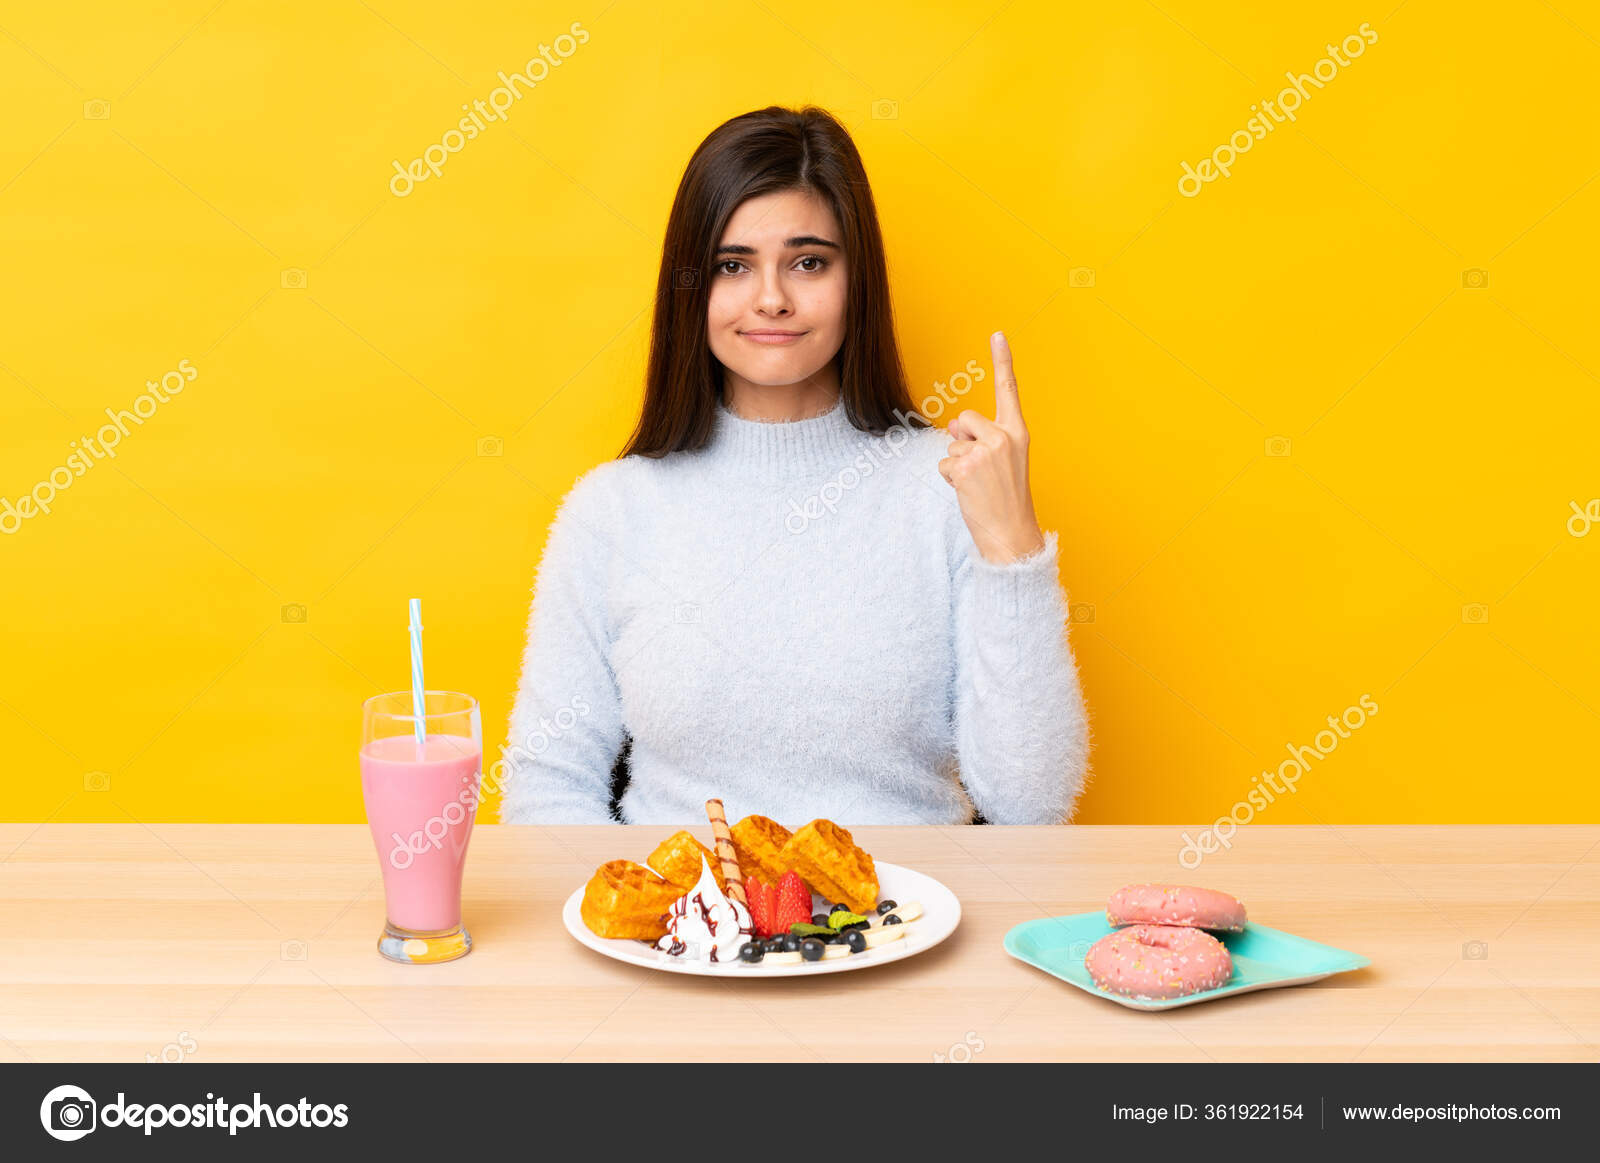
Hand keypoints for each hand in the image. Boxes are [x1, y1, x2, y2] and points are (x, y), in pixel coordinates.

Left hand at [938, 331, 1045, 563]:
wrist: (1012, 534)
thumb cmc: (1007, 500)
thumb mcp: (1002, 464)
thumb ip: (982, 439)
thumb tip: (954, 427)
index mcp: (1018, 433)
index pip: (1008, 391)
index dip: (1003, 361)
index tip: (997, 334)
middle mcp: (1004, 437)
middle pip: (963, 418)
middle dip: (963, 441)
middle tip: (981, 471)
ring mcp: (986, 451)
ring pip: (951, 444)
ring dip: (957, 465)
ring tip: (978, 486)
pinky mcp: (967, 465)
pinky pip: (944, 464)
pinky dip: (950, 480)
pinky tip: (969, 493)